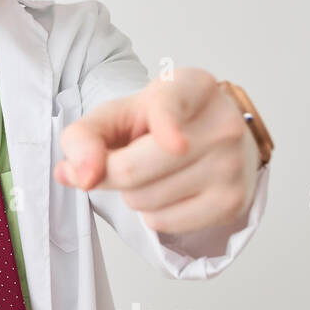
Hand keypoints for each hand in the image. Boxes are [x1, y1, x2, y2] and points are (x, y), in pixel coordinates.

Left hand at [53, 68, 259, 234]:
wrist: (210, 140)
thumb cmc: (156, 124)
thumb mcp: (117, 115)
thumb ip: (83, 136)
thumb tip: (76, 175)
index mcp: (192, 86)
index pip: (172, 107)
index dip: (166, 126)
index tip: (175, 143)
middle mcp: (221, 123)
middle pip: (134, 170)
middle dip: (109, 172)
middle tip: (120, 159)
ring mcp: (232, 166)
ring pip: (145, 200)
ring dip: (133, 194)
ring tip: (154, 171)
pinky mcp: (233, 203)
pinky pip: (164, 223)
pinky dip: (153, 213)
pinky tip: (170, 190)